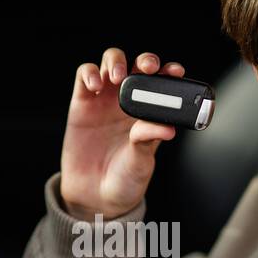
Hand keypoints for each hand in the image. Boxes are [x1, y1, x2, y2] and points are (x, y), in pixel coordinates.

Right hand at [59, 48, 186, 220]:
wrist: (94, 197)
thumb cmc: (124, 180)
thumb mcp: (141, 163)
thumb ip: (149, 141)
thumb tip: (166, 127)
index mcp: (149, 113)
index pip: (162, 84)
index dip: (169, 72)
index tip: (175, 71)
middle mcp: (128, 102)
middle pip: (137, 66)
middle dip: (145, 60)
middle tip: (147, 68)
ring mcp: (104, 100)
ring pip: (111, 62)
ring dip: (115, 61)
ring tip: (116, 77)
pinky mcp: (81, 103)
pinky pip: (83, 75)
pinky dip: (89, 73)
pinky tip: (95, 85)